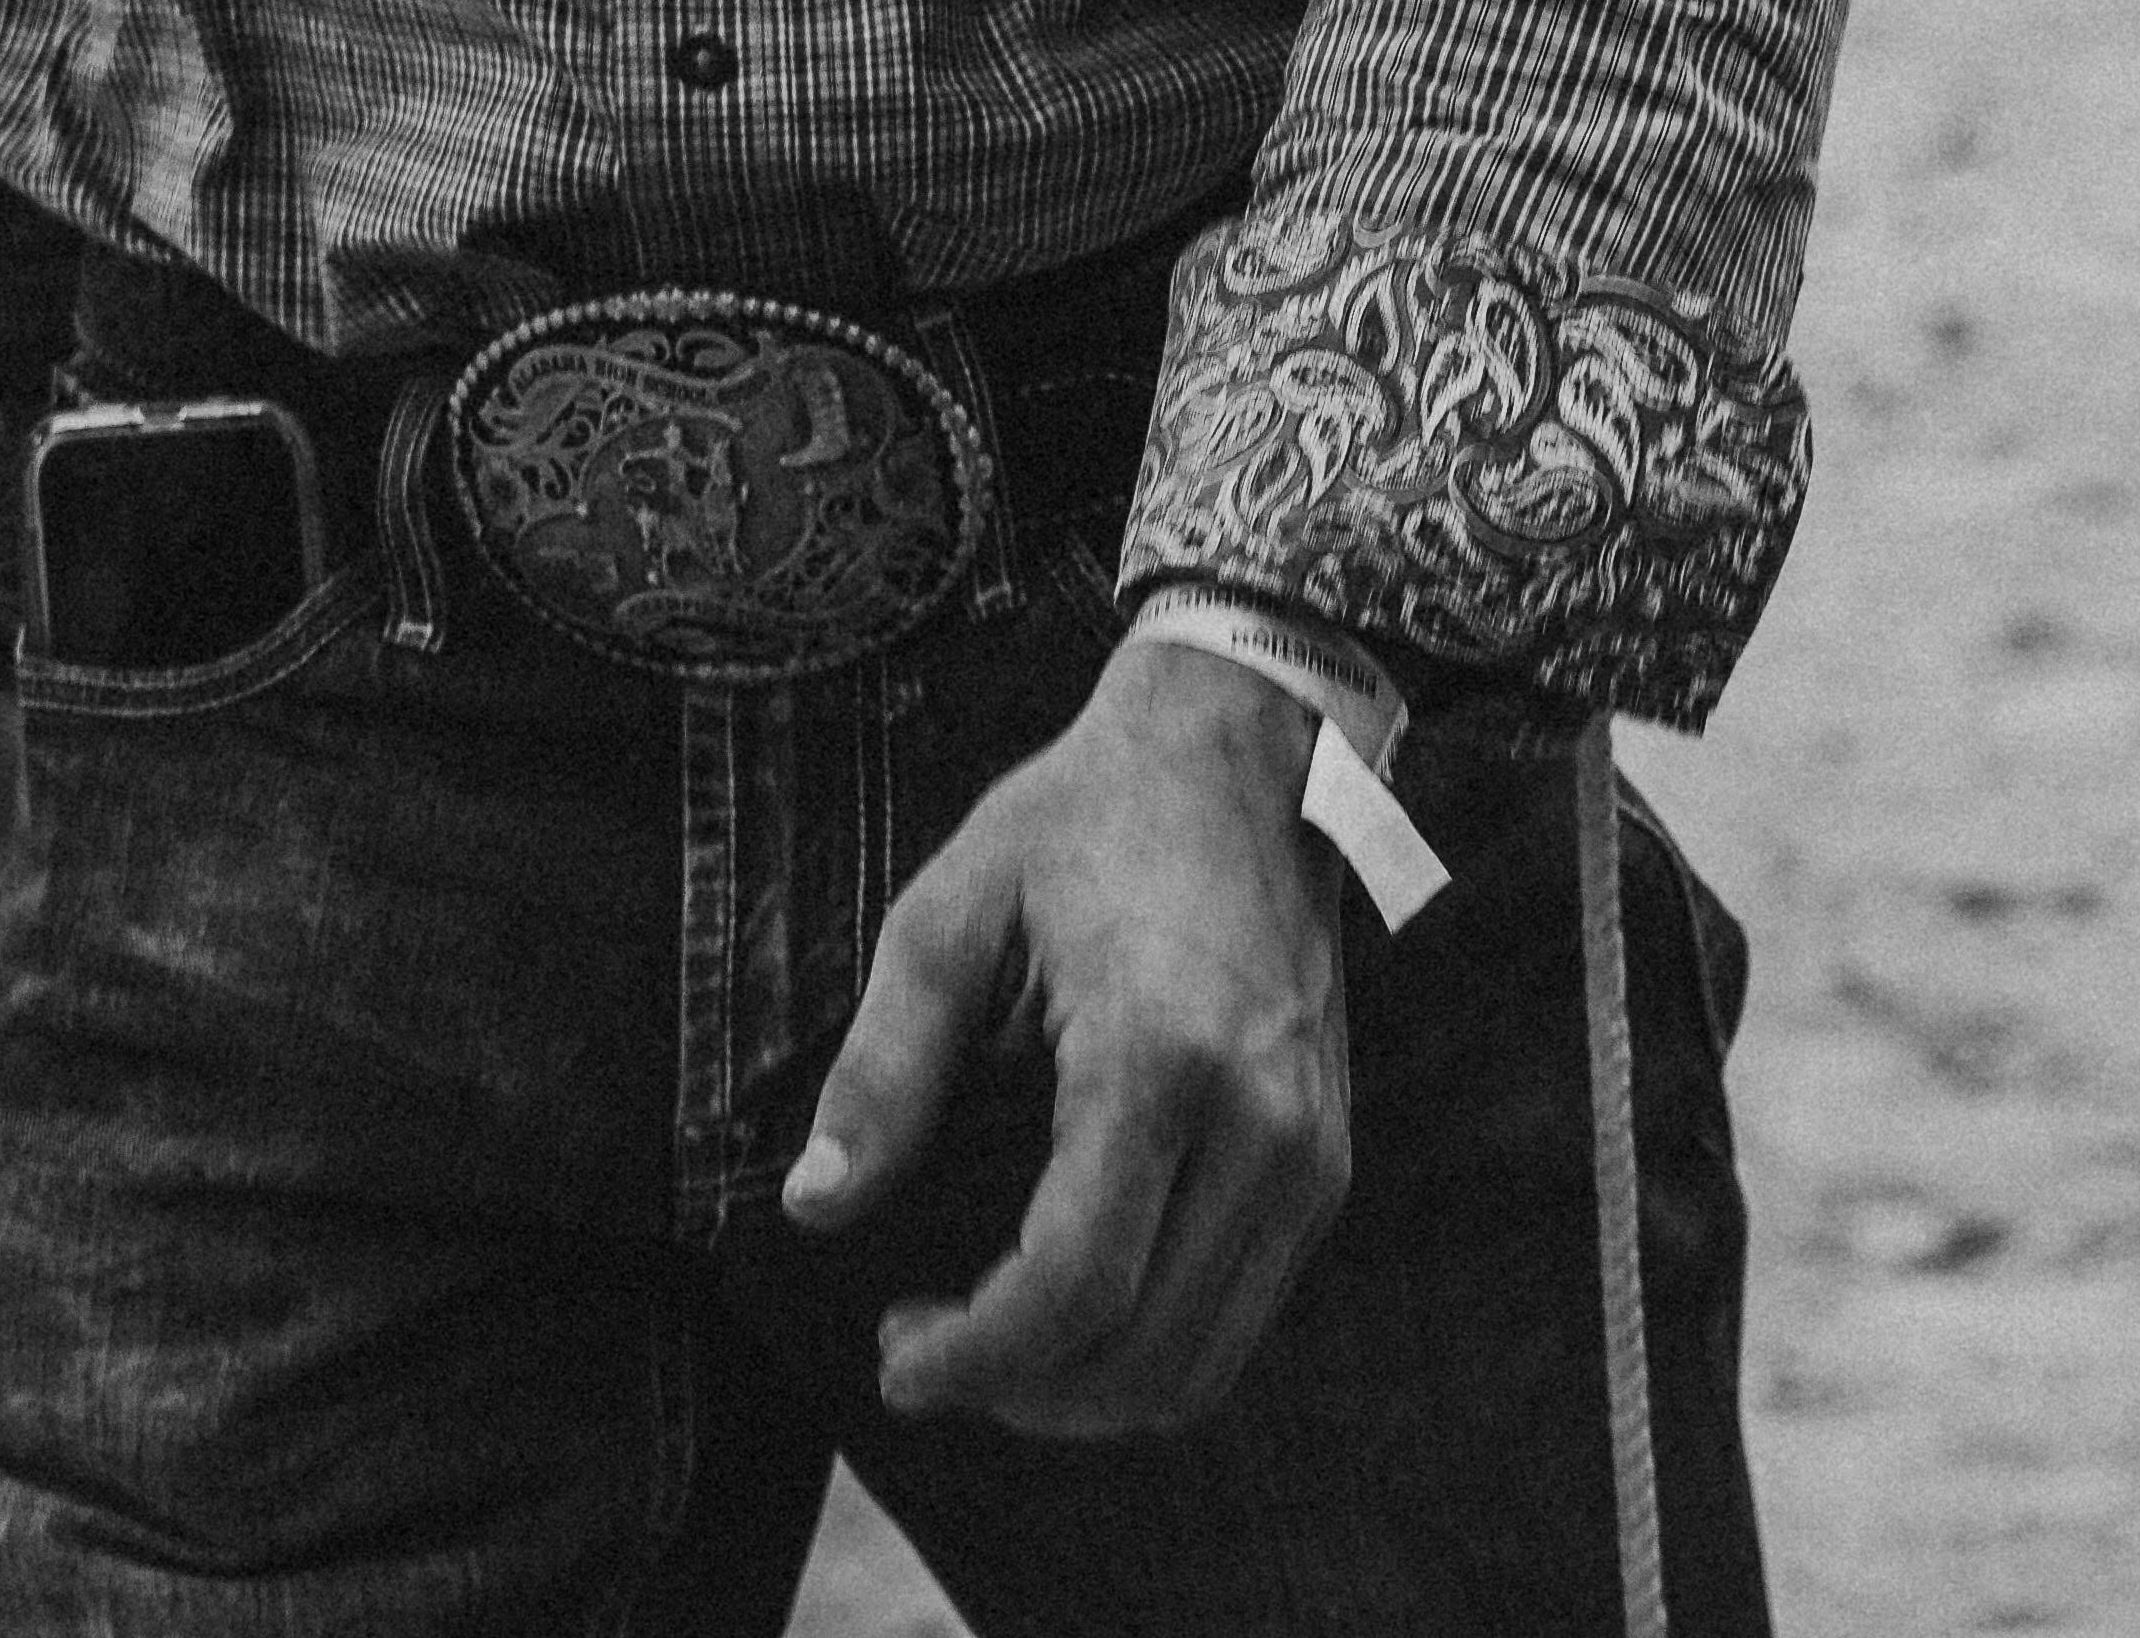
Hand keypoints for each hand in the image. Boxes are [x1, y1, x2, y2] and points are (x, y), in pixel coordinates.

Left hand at [778, 627, 1351, 1439]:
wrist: (1243, 747)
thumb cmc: (1083, 817)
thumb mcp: (951, 910)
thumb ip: (884, 1064)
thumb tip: (814, 1203)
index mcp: (1159, 1056)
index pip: (1074, 1281)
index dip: (977, 1353)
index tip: (894, 1361)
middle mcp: (1260, 1125)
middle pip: (1143, 1350)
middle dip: (1019, 1389)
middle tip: (921, 1353)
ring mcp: (1309, 1152)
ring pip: (1202, 1360)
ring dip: (1085, 1391)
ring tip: (985, 1348)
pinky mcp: (1326, 1161)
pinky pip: (1243, 1313)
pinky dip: (1151, 1350)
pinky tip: (1068, 1310)